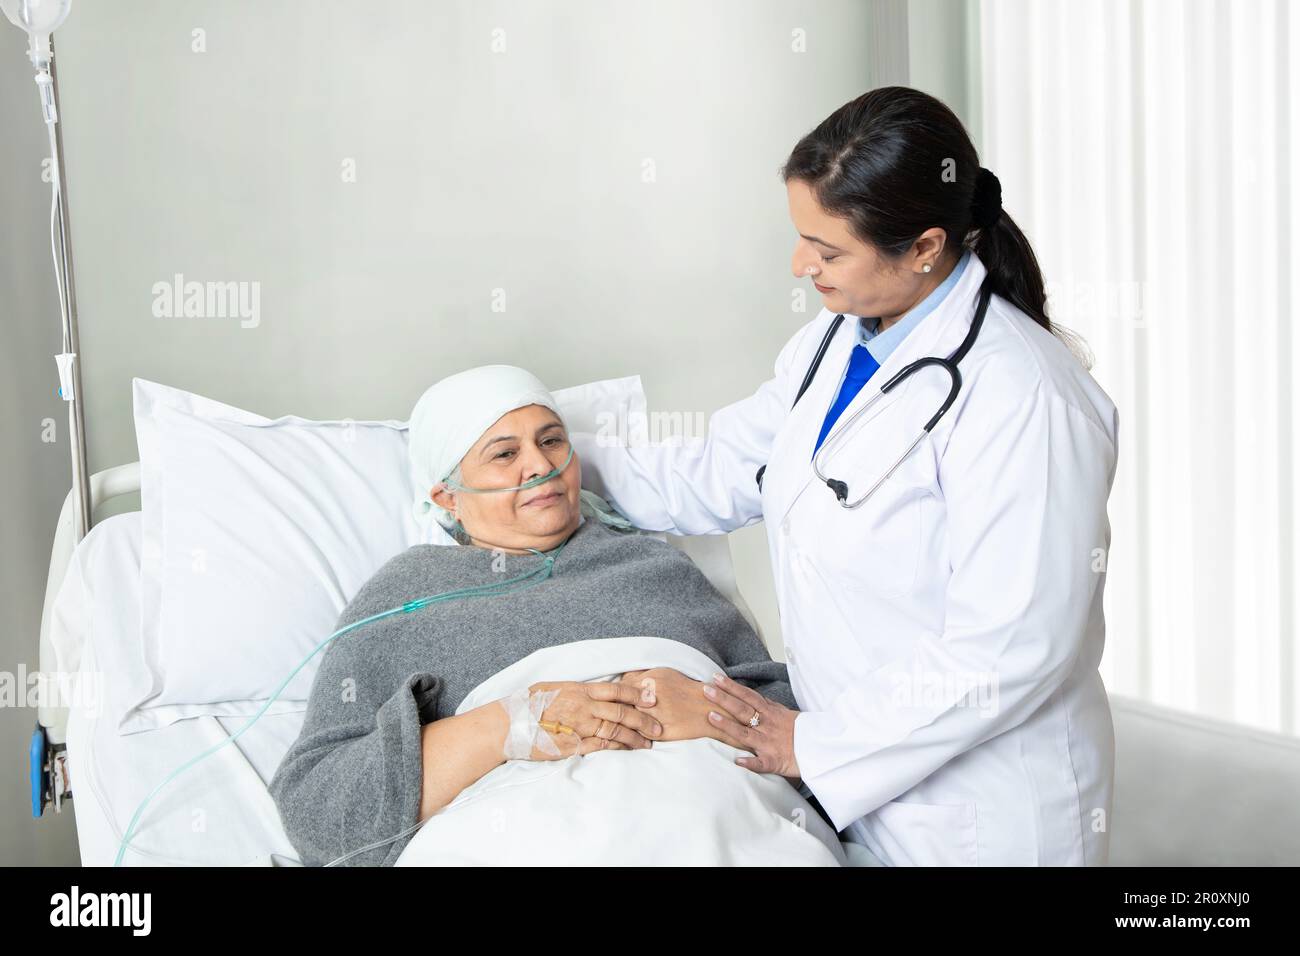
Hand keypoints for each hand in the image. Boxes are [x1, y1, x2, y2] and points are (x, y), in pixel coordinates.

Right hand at [524, 680, 663, 758]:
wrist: (509, 722)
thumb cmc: (529, 703)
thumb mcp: (554, 687)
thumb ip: (575, 691)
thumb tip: (590, 690)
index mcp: (580, 690)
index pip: (616, 690)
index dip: (636, 694)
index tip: (652, 699)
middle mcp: (584, 706)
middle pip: (622, 712)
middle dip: (644, 720)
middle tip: (659, 728)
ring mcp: (580, 726)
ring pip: (615, 730)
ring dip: (634, 738)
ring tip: (647, 744)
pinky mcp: (573, 744)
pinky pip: (601, 745)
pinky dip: (616, 747)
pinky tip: (627, 750)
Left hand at [617, 668, 748, 748]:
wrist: (709, 707)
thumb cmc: (686, 689)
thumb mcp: (664, 673)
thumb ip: (642, 675)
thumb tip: (623, 677)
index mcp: (652, 680)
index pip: (621, 687)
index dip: (612, 695)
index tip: (604, 699)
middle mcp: (652, 696)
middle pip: (621, 703)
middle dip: (609, 709)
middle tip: (599, 714)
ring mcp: (657, 715)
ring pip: (628, 720)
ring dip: (617, 724)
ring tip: (607, 727)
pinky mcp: (661, 732)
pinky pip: (639, 735)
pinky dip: (629, 736)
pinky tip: (622, 737)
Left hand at [701, 672, 799, 778]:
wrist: (821, 750)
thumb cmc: (803, 732)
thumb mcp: (786, 714)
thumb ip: (768, 707)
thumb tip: (752, 697)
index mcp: (771, 713)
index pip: (748, 696)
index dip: (731, 686)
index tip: (715, 677)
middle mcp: (767, 725)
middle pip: (742, 710)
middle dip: (723, 699)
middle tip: (705, 689)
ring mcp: (769, 743)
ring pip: (745, 733)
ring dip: (728, 725)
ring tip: (710, 717)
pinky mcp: (774, 761)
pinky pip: (761, 763)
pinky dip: (750, 763)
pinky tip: (737, 762)